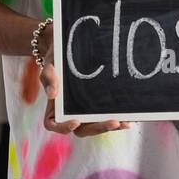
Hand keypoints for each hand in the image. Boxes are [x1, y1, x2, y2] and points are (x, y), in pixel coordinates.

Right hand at [37, 21, 129, 136]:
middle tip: (114, 122)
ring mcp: (85, 111)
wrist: (70, 48)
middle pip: (81, 129)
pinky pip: (107, 116)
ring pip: (96, 126)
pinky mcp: (99, 106)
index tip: (76, 121)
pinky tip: (130, 117)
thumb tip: (52, 94)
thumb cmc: (57, 57)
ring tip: (126, 122)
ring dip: (112, 126)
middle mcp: (70, 113)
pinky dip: (119, 119)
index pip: (53, 124)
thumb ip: (49, 76)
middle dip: (98, 128)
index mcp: (54, 107)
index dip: (63, 127)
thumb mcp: (50, 63)